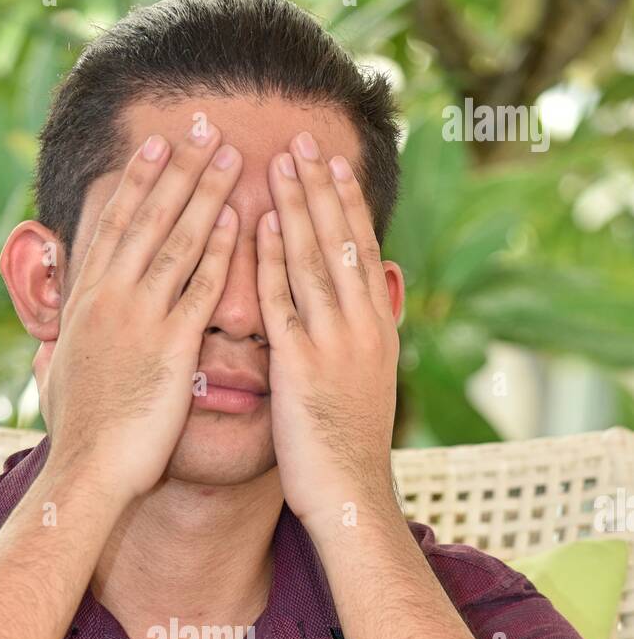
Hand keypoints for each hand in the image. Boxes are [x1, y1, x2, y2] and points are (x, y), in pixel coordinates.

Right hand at [37, 124, 240, 504]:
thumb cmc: (77, 439)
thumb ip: (56, 358)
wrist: (88, 473)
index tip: (151, 150)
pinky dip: (220, 252)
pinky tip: (240, 222)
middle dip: (174, 170)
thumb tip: (46, 351)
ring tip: (229, 155)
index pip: (111, 229)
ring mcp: (139, 320)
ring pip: (176, 241)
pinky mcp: (171, 347)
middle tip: (198, 129)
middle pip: (146, 219)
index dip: (133, 185)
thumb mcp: (55, 385)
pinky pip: (201, 288)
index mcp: (84, 305)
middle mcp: (109, 300)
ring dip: (205, 193)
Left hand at [256, 133, 400, 534]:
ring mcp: (334, 344)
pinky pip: (284, 302)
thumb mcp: (366, 387)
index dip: (347, 205)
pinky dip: (272, 260)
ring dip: (296, 207)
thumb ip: (361, 341)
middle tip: (304, 141)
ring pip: (314, 261)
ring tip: (281, 162)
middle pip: (341, 243)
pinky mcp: (301, 366)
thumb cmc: (351, 451)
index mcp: (379, 329)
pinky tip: (259, 225)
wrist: (351, 496)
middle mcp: (363, 327)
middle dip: (322, 188)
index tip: (334, 164)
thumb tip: (367, 306)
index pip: (362, 251)